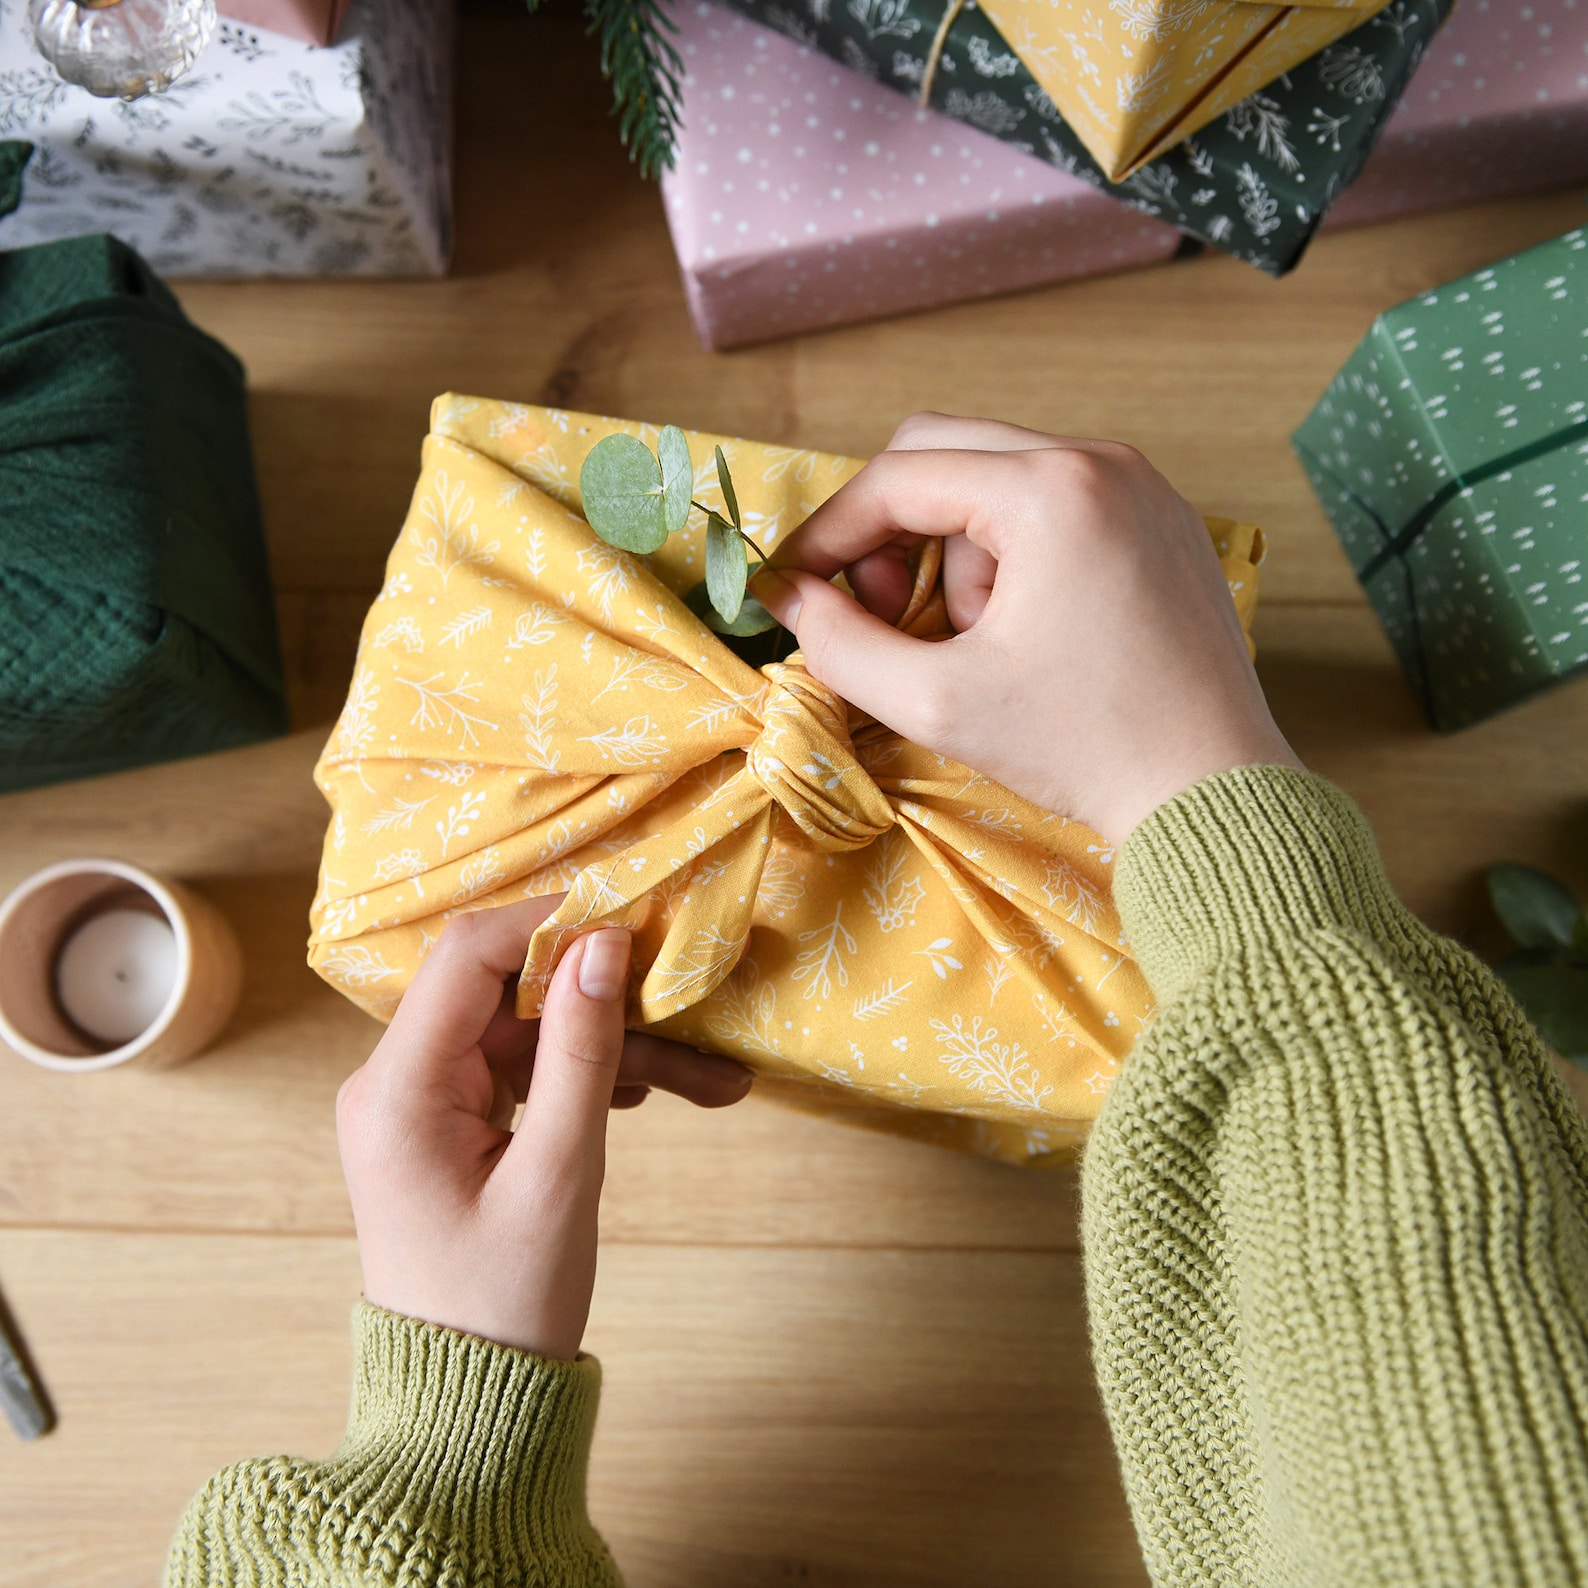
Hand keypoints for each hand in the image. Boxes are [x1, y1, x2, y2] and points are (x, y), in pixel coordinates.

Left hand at [336, 896, 751, 1357]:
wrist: (468, 1409)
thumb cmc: (504, 1306)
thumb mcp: (557, 1176)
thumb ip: (580, 1054)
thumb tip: (602, 945)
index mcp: (396, 1091)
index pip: (466, 957)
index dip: (550, 925)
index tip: (634, 920)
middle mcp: (394, 1082)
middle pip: (508, 996)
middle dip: (604, 1000)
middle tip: (692, 1003)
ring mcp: (423, 1103)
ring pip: (529, 1036)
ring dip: (616, 1049)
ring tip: (715, 1083)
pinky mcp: (452, 1124)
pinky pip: (526, 1072)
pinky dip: (589, 1079)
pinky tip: (653, 1096)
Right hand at [750, 412, 1299, 845]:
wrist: (1216, 793)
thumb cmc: (1085, 748)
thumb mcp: (939, 703)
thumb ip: (838, 644)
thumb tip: (785, 598)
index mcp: (1051, 490)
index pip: (897, 478)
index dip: (828, 534)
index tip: (792, 588)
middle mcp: (1102, 460)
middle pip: (942, 452)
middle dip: (890, 532)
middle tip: (878, 612)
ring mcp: (1141, 484)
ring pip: (995, 479)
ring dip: (956, 553)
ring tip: (975, 643)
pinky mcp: (1160, 519)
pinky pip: (1052, 504)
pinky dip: (1011, 555)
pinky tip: (1022, 631)